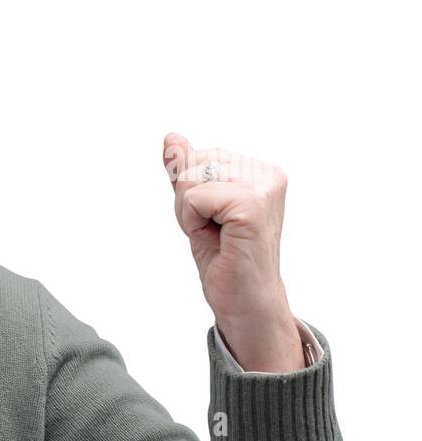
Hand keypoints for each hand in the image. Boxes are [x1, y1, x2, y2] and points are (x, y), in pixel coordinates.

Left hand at [162, 132, 303, 372]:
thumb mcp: (196, 207)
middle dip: (187, 202)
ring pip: (191, 180)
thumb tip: (171, 138)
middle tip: (214, 231)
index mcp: (261, 171)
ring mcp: (264, 188)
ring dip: (190, 213)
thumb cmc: (224, 259)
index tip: (213, 221)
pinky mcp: (253, 204)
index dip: (190, 192)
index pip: (199, 156)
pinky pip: (194, 198)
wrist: (244, 302)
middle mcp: (268, 174)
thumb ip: (186, 171)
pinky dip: (193, 222)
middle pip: (193, 164)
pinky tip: (219, 240)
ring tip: (217, 236)